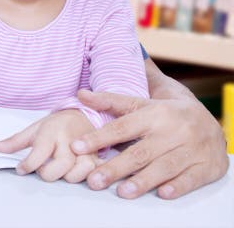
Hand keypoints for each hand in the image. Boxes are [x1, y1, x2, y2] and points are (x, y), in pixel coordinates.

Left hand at [0, 109, 99, 182]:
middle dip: (46, 173)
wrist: (83, 115)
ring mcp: (86, 150)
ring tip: (58, 169)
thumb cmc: (55, 124)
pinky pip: (91, 175)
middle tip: (42, 168)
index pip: (39, 152)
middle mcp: (69, 141)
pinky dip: (82, 178)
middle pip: (59, 167)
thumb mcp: (33, 128)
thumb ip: (14, 141)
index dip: (27, 165)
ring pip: (76, 174)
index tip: (21, 168)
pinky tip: (74, 172)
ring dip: (64, 176)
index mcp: (51, 131)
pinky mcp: (97, 158)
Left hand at [71, 89, 228, 198]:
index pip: (122, 126)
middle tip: (94, 180)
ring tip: (122, 192)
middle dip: (115, 167)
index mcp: (154, 113)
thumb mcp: (142, 103)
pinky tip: (162, 194)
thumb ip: (111, 100)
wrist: (212, 122)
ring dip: (142, 181)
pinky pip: (191, 178)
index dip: (99, 137)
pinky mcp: (206, 166)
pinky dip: (177, 186)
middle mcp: (172, 131)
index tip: (76, 147)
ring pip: (164, 167)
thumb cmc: (167, 113)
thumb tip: (80, 94)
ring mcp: (191, 149)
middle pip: (140, 152)